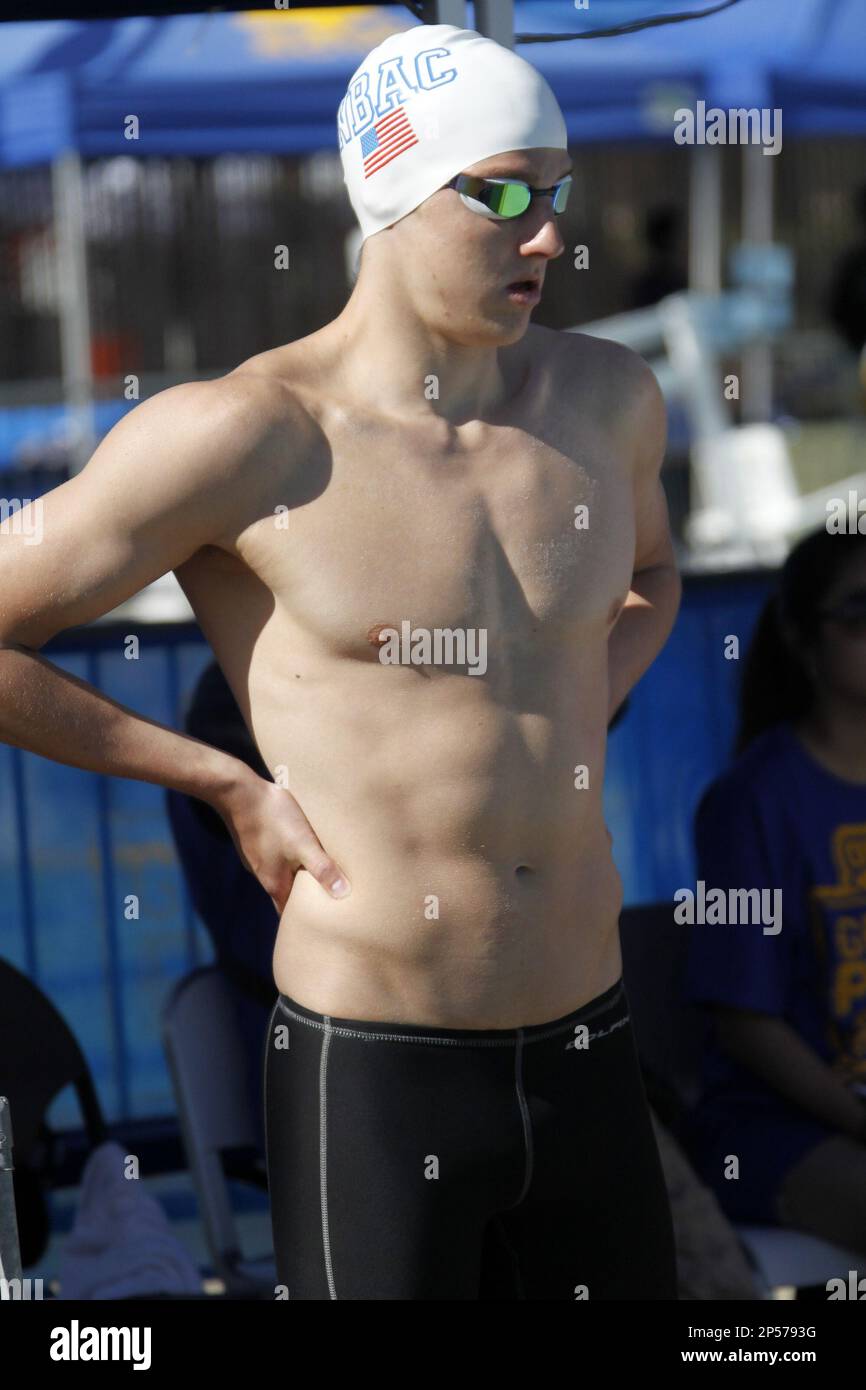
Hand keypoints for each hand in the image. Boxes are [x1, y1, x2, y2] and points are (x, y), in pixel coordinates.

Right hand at [211, 770, 350, 915]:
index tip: (324, 924)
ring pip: (284, 874)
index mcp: (275, 884)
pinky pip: (278, 857)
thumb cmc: (273, 819)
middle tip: (329, 901)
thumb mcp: (303, 844)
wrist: (239, 793)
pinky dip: (290, 859)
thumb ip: (322, 869)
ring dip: (299, 876)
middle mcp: (265, 875)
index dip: (306, 921)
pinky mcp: (258, 842)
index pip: (291, 914)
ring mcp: (259, 858)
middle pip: (288, 895)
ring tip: (321, 873)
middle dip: (307, 898)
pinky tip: (302, 848)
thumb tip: (344, 894)